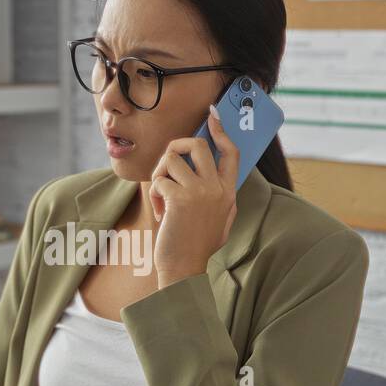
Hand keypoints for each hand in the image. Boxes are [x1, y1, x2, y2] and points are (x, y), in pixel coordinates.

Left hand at [148, 104, 238, 288]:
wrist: (184, 269)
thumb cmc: (196, 246)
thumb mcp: (219, 219)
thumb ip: (218, 195)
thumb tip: (209, 167)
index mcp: (229, 193)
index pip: (231, 152)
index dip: (221, 130)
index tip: (212, 116)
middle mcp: (218, 189)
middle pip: (197, 144)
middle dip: (175, 148)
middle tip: (167, 167)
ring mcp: (200, 192)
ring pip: (171, 159)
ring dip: (159, 176)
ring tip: (162, 199)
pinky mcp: (179, 198)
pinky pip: (159, 180)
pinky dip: (154, 195)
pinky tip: (160, 213)